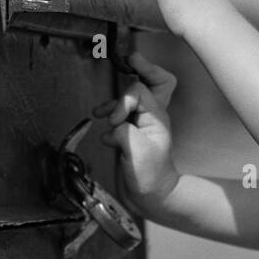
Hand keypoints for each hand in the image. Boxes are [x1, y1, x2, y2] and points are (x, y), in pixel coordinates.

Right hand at [94, 51, 181, 219]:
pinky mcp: (130, 135)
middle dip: (142, 70)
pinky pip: (119, 118)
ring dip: (114, 103)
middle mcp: (150, 116)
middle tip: (130, 60)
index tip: (119, 102)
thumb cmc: (149, 175)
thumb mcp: (137, 150)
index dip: (126, 94)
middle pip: (154, 81)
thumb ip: (124, 131)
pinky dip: (109, 121)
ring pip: (130, 99)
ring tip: (101, 115)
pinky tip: (104, 135)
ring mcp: (141, 124)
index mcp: (157, 116)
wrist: (150, 197)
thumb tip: (114, 126)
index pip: (141, 90)